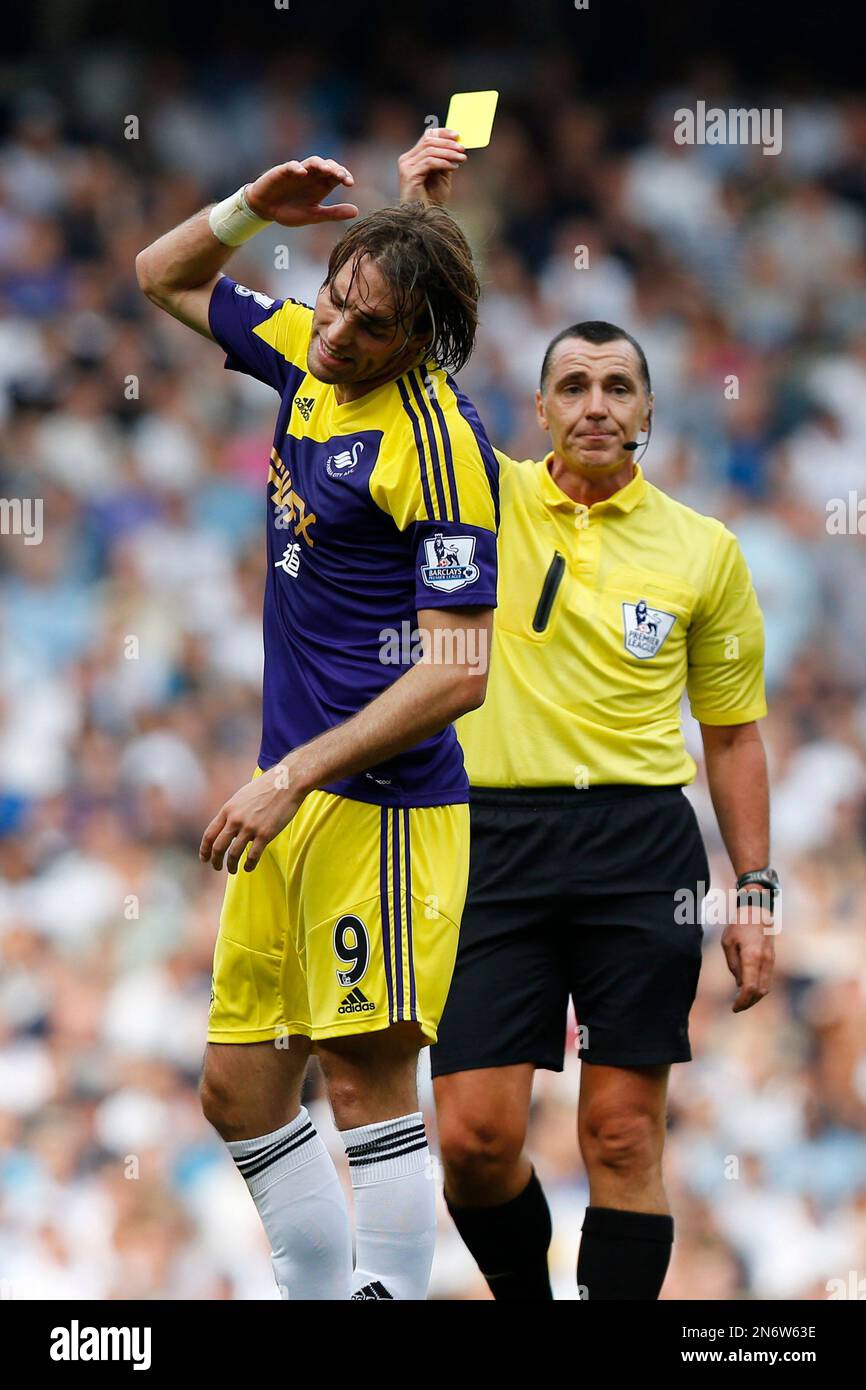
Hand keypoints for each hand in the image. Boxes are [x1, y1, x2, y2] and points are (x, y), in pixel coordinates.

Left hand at [199, 761, 305, 873]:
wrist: (287, 782)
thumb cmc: (266, 788)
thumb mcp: (242, 797)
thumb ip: (233, 812)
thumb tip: (228, 827)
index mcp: (228, 809)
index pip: (209, 834)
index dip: (204, 849)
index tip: (205, 858)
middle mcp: (235, 819)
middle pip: (218, 847)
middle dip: (215, 860)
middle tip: (217, 867)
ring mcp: (250, 827)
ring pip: (233, 854)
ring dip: (231, 866)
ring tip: (233, 870)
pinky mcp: (265, 834)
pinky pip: (253, 856)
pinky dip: (249, 865)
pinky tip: (249, 867)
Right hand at [244, 156, 358, 226]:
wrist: (264, 209)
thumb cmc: (289, 211)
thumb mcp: (313, 215)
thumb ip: (333, 213)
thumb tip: (356, 211)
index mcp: (321, 185)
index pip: (337, 175)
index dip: (344, 176)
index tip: (349, 183)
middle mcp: (312, 175)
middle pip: (328, 166)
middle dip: (336, 169)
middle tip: (342, 177)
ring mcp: (298, 172)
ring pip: (312, 162)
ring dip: (320, 165)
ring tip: (327, 171)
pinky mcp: (282, 171)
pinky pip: (291, 166)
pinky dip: (296, 168)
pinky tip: (302, 173)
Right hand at [398, 128, 466, 205]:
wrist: (424, 219)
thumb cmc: (431, 201)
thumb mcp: (441, 177)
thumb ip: (445, 161)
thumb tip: (456, 146)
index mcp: (412, 158)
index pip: (426, 137)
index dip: (442, 133)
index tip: (458, 135)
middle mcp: (406, 160)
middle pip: (428, 141)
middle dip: (448, 143)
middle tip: (462, 148)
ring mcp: (406, 167)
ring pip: (430, 150)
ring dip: (449, 152)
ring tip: (462, 158)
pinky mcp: (409, 175)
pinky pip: (429, 162)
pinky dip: (444, 162)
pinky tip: (454, 167)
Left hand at [721, 915, 774, 1011]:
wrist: (757, 910)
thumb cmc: (739, 925)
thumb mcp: (728, 943)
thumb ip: (733, 965)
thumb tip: (739, 984)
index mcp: (752, 957)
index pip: (750, 987)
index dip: (742, 1001)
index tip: (734, 1008)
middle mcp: (765, 961)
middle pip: (760, 991)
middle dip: (749, 1002)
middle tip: (736, 1007)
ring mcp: (771, 960)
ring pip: (766, 987)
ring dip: (755, 996)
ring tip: (741, 1000)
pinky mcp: (772, 958)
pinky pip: (767, 979)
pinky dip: (759, 987)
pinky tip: (748, 988)